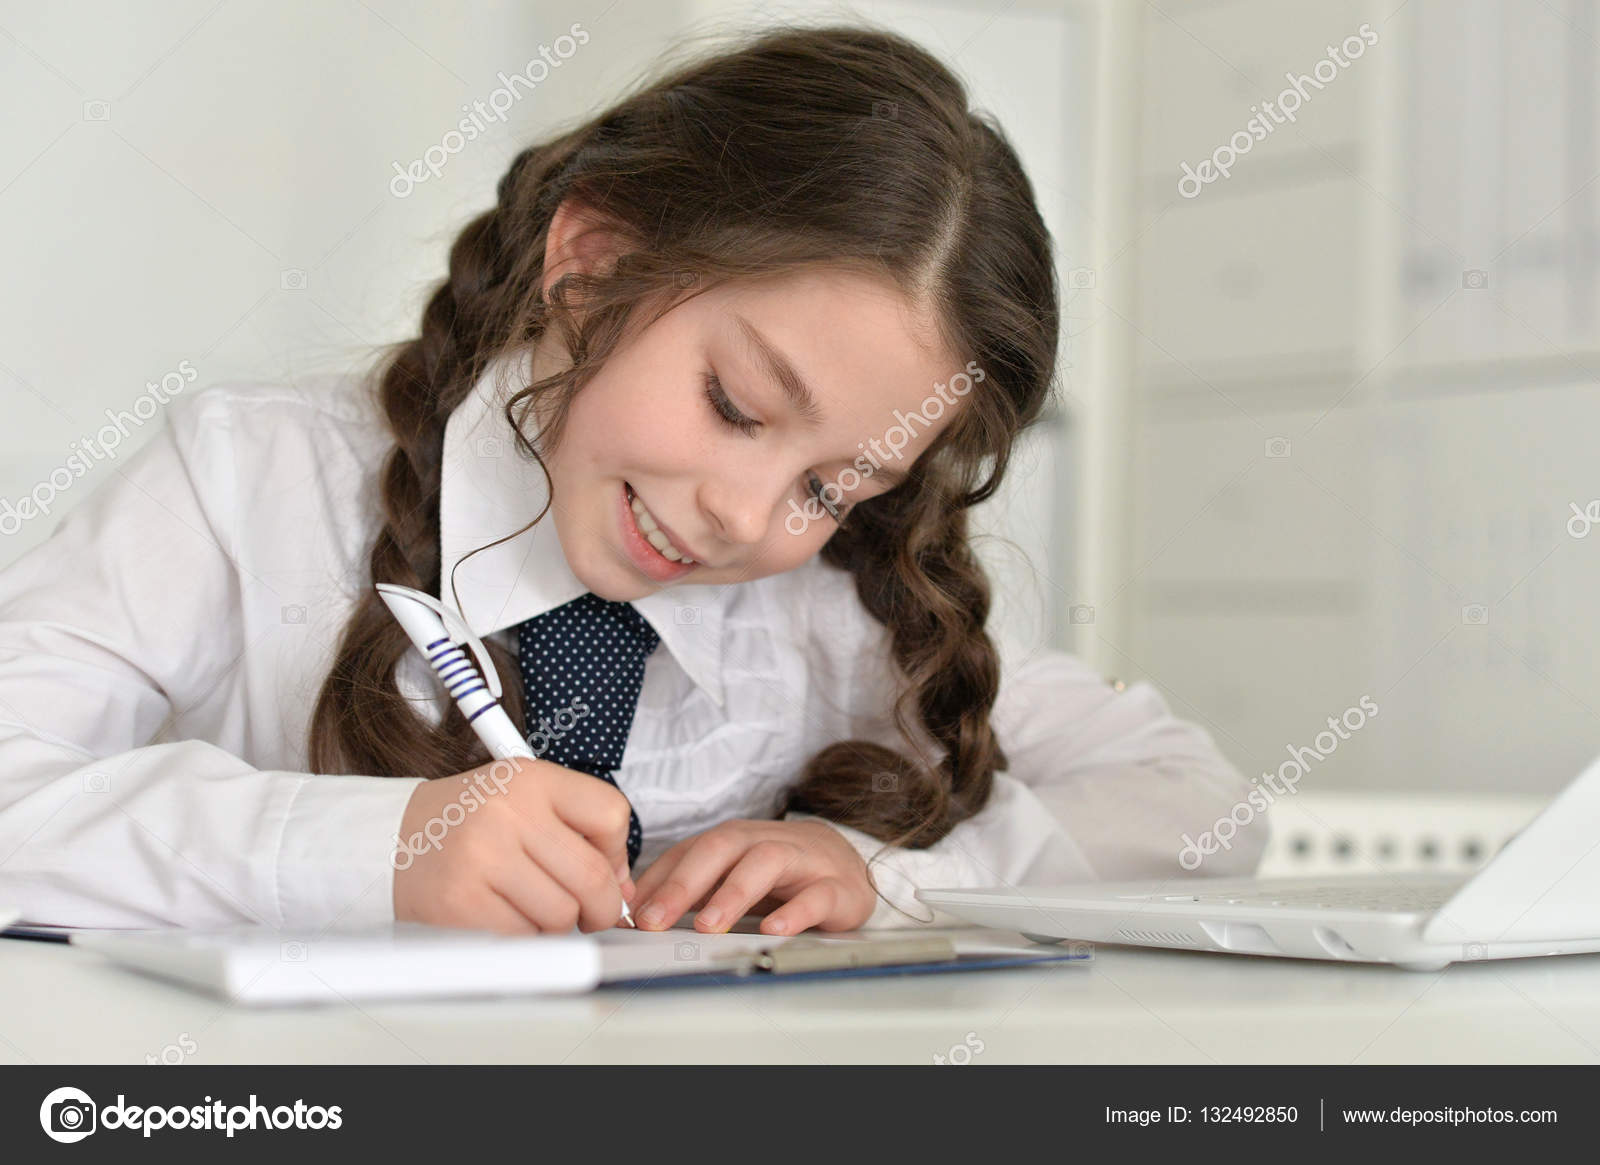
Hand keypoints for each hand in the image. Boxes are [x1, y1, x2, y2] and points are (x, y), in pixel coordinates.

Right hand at [392, 756, 635, 933]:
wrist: (391, 839)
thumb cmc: (470, 823)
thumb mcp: (524, 801)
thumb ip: (578, 833)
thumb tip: (624, 892)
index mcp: (529, 779)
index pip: (611, 814)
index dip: (617, 853)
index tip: (605, 869)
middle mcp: (505, 813)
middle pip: (592, 877)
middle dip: (601, 907)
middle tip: (588, 914)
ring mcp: (480, 858)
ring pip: (561, 916)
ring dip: (557, 926)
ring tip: (530, 907)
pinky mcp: (459, 904)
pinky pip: (523, 940)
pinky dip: (523, 940)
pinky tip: (503, 918)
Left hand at [631, 818, 875, 935]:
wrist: (847, 865)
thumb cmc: (781, 873)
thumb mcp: (729, 875)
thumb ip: (688, 889)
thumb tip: (635, 911)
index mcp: (733, 839)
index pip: (688, 852)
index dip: (656, 881)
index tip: (628, 915)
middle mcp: (763, 841)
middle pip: (720, 848)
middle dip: (683, 884)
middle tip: (654, 921)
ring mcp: (802, 860)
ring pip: (765, 863)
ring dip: (733, 893)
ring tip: (708, 925)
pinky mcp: (835, 887)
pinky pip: (815, 896)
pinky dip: (794, 912)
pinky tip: (773, 930)